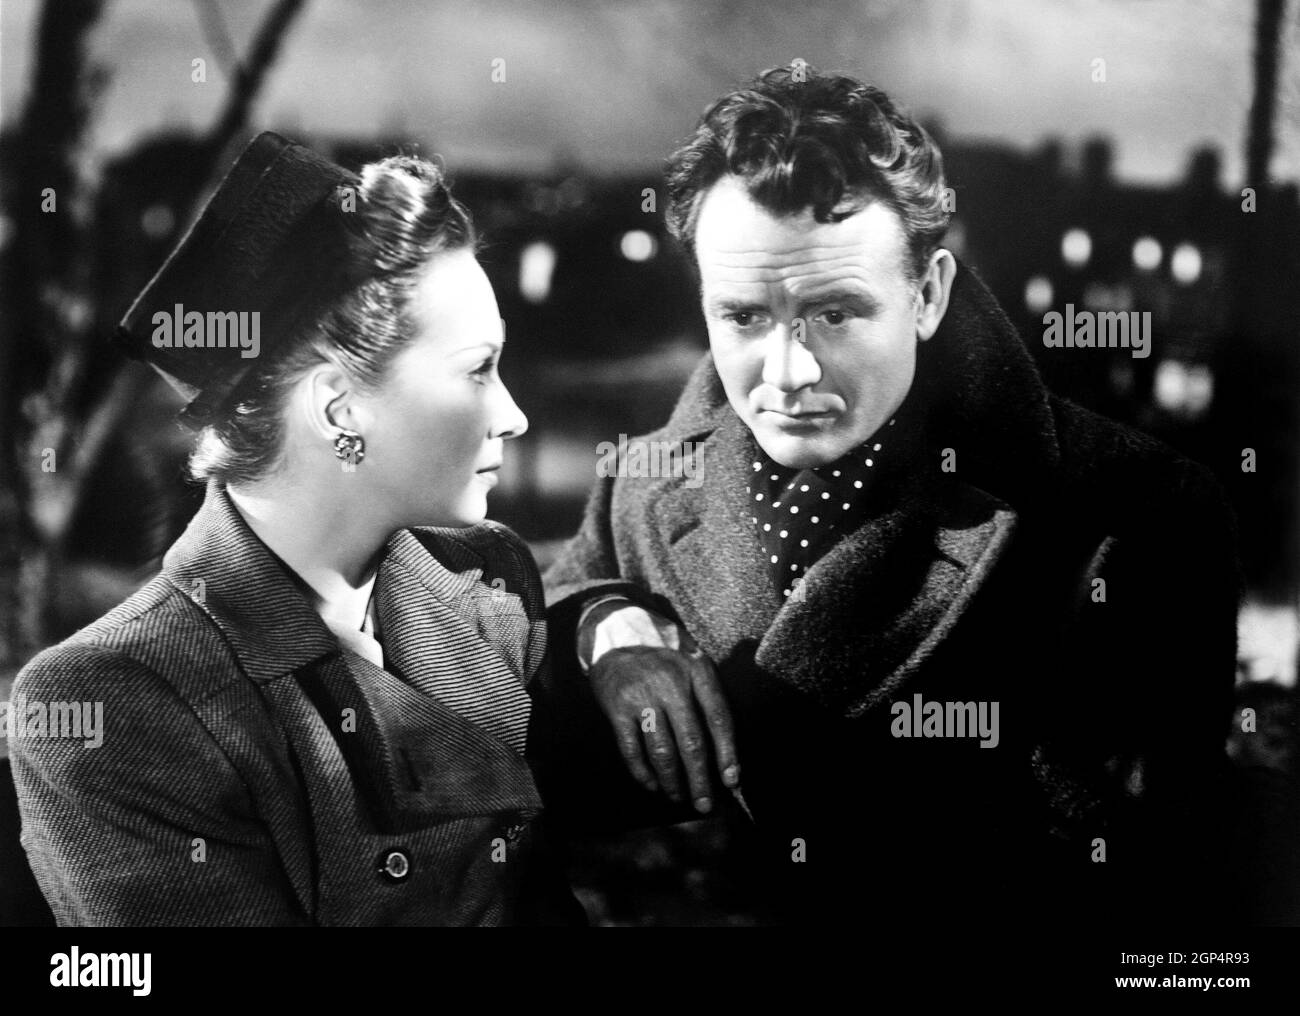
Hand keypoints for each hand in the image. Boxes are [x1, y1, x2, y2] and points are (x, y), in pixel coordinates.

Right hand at [587, 641, 739, 813]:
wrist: (616, 633)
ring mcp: (642, 697)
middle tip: (704, 804)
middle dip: (700, 779)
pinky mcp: (617, 708)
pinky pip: (631, 750)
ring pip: (662, 751)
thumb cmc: (663, 654)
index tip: (732, 780)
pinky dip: (642, 773)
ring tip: (678, 796)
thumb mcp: (693, 660)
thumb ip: (710, 694)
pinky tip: (652, 785)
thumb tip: (726, 749)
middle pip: (691, 742)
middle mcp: (671, 684)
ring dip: (672, 781)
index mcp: (696, 671)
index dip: (727, 753)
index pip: (718, 718)